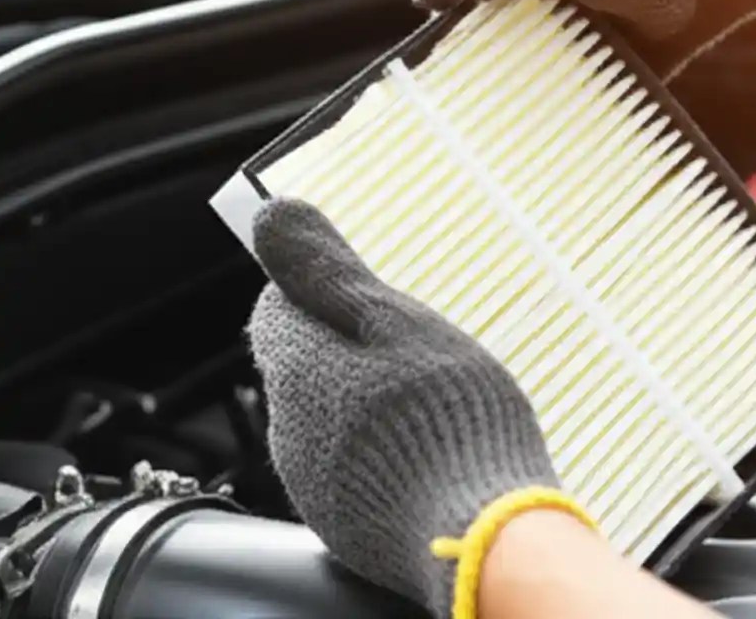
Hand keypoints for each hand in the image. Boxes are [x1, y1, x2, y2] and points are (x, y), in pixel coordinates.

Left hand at [246, 198, 589, 616]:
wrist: (484, 538)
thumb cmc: (451, 422)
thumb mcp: (397, 324)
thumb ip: (330, 273)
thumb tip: (271, 217)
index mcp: (297, 369)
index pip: (278, 308)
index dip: (325, 295)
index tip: (375, 301)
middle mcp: (288, 429)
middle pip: (306, 365)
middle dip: (351, 352)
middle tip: (419, 358)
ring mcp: (314, 483)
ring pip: (329, 418)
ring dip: (366, 404)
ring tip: (433, 410)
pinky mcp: (342, 524)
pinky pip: (351, 467)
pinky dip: (381, 453)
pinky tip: (429, 456)